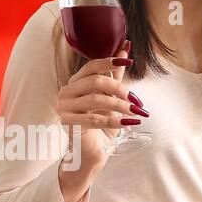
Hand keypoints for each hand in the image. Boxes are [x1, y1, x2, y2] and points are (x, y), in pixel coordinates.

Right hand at [55, 40, 145, 174]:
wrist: (90, 152)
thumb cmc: (100, 125)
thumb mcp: (111, 98)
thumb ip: (115, 75)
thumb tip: (124, 49)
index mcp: (75, 83)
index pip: (91, 66)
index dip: (110, 62)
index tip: (129, 61)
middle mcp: (66, 92)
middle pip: (95, 81)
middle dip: (120, 89)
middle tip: (136, 100)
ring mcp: (64, 108)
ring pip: (95, 100)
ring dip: (120, 106)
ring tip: (136, 112)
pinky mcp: (68, 124)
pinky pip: (94, 119)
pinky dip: (114, 121)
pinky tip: (128, 123)